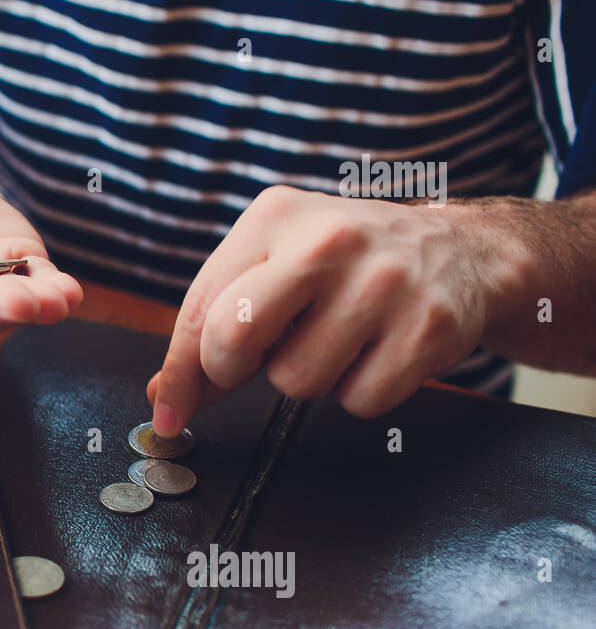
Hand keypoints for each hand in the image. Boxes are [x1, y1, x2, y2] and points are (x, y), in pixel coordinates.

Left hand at [148, 186, 496, 434]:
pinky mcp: (430, 325)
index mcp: (274, 218)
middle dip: (232, 370)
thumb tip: (167, 395)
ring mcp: (384, 282)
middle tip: (260, 359)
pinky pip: (361, 401)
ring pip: (297, 381)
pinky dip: (362, 390)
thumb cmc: (346, 263)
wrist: (460, 248)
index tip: (169, 411)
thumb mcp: (273, 264)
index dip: (180, 372)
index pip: (202, 309)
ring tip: (337, 339)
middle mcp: (328, 240)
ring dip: (310, 377)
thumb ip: (214, 323)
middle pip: (233, 337)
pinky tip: (377, 350)